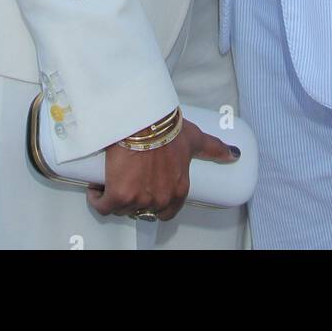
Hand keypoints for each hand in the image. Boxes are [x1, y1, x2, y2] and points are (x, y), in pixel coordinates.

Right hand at [87, 117, 238, 221]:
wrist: (142, 119)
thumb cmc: (165, 127)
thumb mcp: (194, 138)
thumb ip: (214, 148)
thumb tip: (234, 154)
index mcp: (179, 189)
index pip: (166, 210)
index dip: (154, 201)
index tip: (144, 188)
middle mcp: (161, 199)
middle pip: (142, 209)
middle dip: (134, 197)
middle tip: (127, 178)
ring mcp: (139, 200)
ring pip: (122, 207)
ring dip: (115, 197)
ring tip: (113, 176)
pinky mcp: (118, 196)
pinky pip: (103, 206)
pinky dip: (97, 198)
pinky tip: (96, 187)